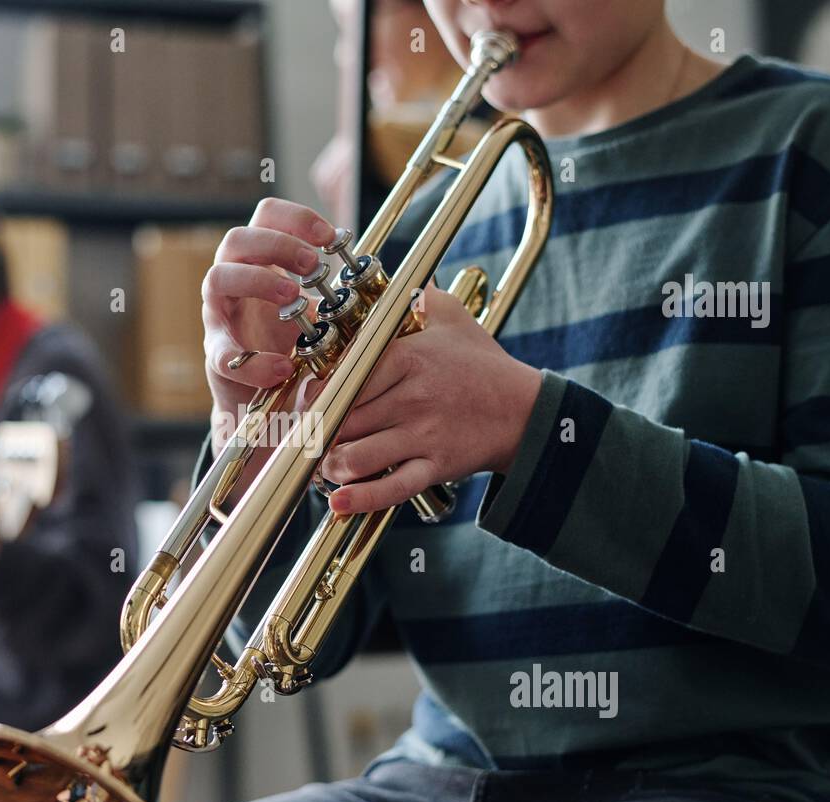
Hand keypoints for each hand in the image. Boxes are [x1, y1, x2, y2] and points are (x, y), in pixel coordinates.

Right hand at [202, 198, 337, 450]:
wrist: (266, 399)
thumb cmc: (291, 345)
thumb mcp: (317, 313)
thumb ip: (338, 294)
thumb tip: (379, 279)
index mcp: (260, 262)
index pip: (266, 217)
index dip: (295, 217)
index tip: (329, 236)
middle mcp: (234, 280)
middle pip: (237, 239)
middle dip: (277, 244)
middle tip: (312, 264)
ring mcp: (220, 316)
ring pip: (217, 279)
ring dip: (257, 281)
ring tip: (291, 298)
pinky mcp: (217, 356)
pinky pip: (222, 352)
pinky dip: (252, 360)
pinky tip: (281, 368)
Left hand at [316, 284, 542, 514]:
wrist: (525, 409)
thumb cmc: (481, 363)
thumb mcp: (450, 317)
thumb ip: (415, 294)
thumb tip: (384, 271)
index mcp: (407, 358)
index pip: (343, 377)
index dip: (315, 393)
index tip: (306, 400)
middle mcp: (412, 397)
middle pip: (342, 419)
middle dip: (316, 432)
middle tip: (305, 437)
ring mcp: (424, 435)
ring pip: (357, 456)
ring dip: (330, 465)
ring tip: (323, 464)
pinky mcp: (436, 466)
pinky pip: (392, 487)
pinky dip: (361, 498)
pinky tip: (338, 502)